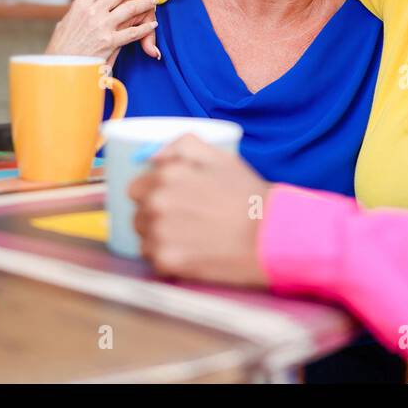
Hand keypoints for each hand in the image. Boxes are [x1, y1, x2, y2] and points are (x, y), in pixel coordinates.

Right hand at [46, 0, 158, 63]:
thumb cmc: (60, 49)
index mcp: (81, 5)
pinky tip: (153, 25)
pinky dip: (145, 28)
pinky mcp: (109, 42)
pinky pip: (133, 32)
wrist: (60, 68)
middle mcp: (92, 12)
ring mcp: (101, 26)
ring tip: (154, 1)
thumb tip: (80, 9)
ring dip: (145, 3)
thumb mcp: (64, 25)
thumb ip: (76, 15)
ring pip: (130, 9)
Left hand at [129, 134, 270, 287]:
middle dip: (156, 215)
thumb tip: (152, 155)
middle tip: (186, 220)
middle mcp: (157, 203)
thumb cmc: (248, 196)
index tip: (173, 200)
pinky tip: (192, 251)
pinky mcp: (167, 261)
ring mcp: (160, 234)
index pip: (136, 187)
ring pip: (144, 236)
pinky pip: (153, 259)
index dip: (153, 193)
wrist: (271, 235)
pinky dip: (168, 257)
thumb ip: (183, 146)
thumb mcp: (221, 157)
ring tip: (191, 236)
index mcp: (166, 176)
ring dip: (159, 237)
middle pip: (138, 213)